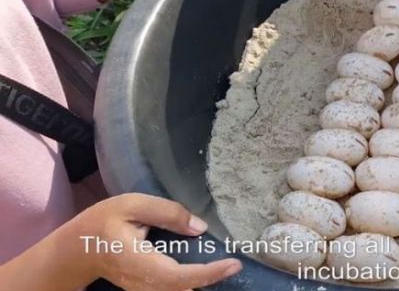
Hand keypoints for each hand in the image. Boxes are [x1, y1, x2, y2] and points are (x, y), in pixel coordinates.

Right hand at [75, 193, 240, 290]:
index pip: (179, 276)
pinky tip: (209, 269)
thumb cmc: (102, 223)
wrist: (76, 250)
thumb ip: (166, 213)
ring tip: (225, 265)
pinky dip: (195, 281)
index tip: (234, 263)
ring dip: (204, 281)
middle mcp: (143, 284)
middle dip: (213, 279)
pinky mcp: (148, 290)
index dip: (209, 273)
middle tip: (235, 263)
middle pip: (184, 290)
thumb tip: (200, 228)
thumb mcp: (131, 205)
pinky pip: (176, 289)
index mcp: (138, 262)